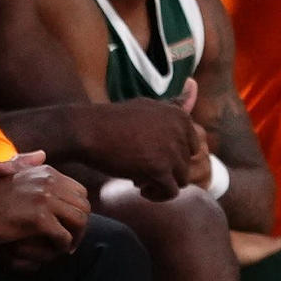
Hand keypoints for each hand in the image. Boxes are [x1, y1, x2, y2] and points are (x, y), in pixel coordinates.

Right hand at [0, 155, 88, 269]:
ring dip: (76, 237)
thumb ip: (26, 164)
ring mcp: (44, 199)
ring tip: (66, 247)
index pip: (80, 192)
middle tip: (72, 240)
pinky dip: (63, 246)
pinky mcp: (38, 219)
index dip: (79, 210)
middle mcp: (49, 182)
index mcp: (46, 172)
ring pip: (79, 221)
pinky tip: (56, 250)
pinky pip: (64, 236)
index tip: (71, 225)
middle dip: (81, 226)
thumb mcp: (9, 174)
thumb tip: (42, 154)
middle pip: (83, 207)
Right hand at [57, 98, 206, 198]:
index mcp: (181, 117)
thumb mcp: (147, 105)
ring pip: (181, 179)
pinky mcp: (160, 170)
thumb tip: (193, 84)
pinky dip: (157, 195)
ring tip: (139, 178)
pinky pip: (171, 192)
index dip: (171, 155)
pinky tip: (141, 189)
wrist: (87, 131)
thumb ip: (172, 104)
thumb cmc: (114, 120)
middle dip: (165, 169)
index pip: (192, 148)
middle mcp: (181, 132)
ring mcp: (172, 151)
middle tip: (140, 167)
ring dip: (161, 183)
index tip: (149, 154)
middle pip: (185, 164)